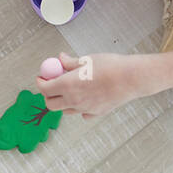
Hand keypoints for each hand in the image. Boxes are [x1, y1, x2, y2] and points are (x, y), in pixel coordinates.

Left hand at [36, 52, 154, 117]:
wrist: (131, 78)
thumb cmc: (110, 66)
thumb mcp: (86, 60)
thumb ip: (70, 62)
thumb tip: (61, 58)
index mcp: (67, 85)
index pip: (44, 89)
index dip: (41, 82)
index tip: (42, 77)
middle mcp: (73, 100)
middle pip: (51, 104)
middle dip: (48, 95)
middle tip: (52, 85)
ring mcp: (85, 109)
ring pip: (65, 111)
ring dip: (62, 101)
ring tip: (69, 90)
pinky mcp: (96, 113)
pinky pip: (82, 114)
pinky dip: (80, 108)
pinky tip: (85, 99)